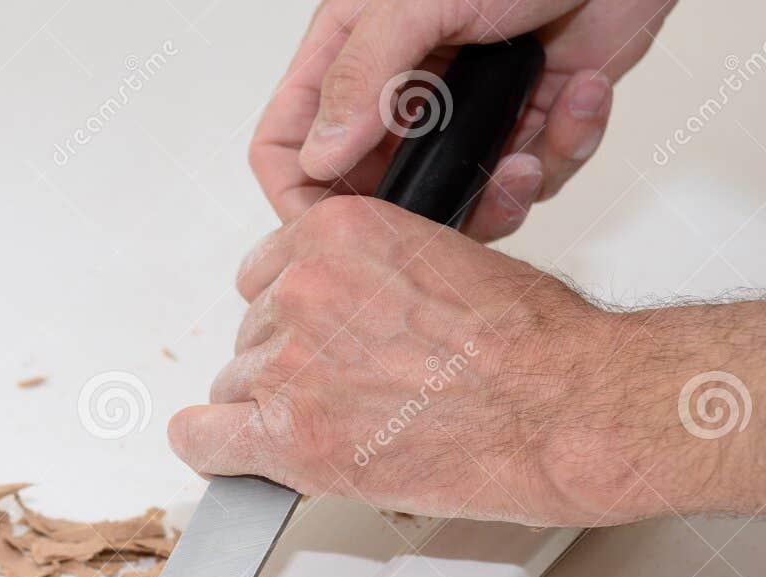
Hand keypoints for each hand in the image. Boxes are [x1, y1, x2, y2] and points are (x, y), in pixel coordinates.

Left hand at [167, 198, 764, 525]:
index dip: (295, 313)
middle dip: (290, 362)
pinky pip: (204, 441)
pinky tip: (230, 454)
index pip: (267, 273)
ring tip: (339, 426)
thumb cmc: (531, 342)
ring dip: (272, 409)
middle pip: (252, 334)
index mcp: (335, 234)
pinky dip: (214, 450)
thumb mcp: (443, 257)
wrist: (563, 406)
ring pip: (236, 387)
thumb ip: (370, 273)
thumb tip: (345, 304)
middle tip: (348, 389)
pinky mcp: (287, 438)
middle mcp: (301, 292)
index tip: (317, 335)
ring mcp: (288, 366)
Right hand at [250, 0, 675, 239]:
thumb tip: (317, 156)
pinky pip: (531, 176)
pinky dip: (566, 146)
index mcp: (352, 51)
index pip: (287, 143)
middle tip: (454, 210)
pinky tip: (583, 92)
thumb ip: (362, 75)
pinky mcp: (529, 121)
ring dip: (501, 193)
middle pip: (372, 191)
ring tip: (529, 154)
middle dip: (416, 215)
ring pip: (453, 199)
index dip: (301, 196)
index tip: (335, 232)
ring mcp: (463, 111)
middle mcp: (401, 89)